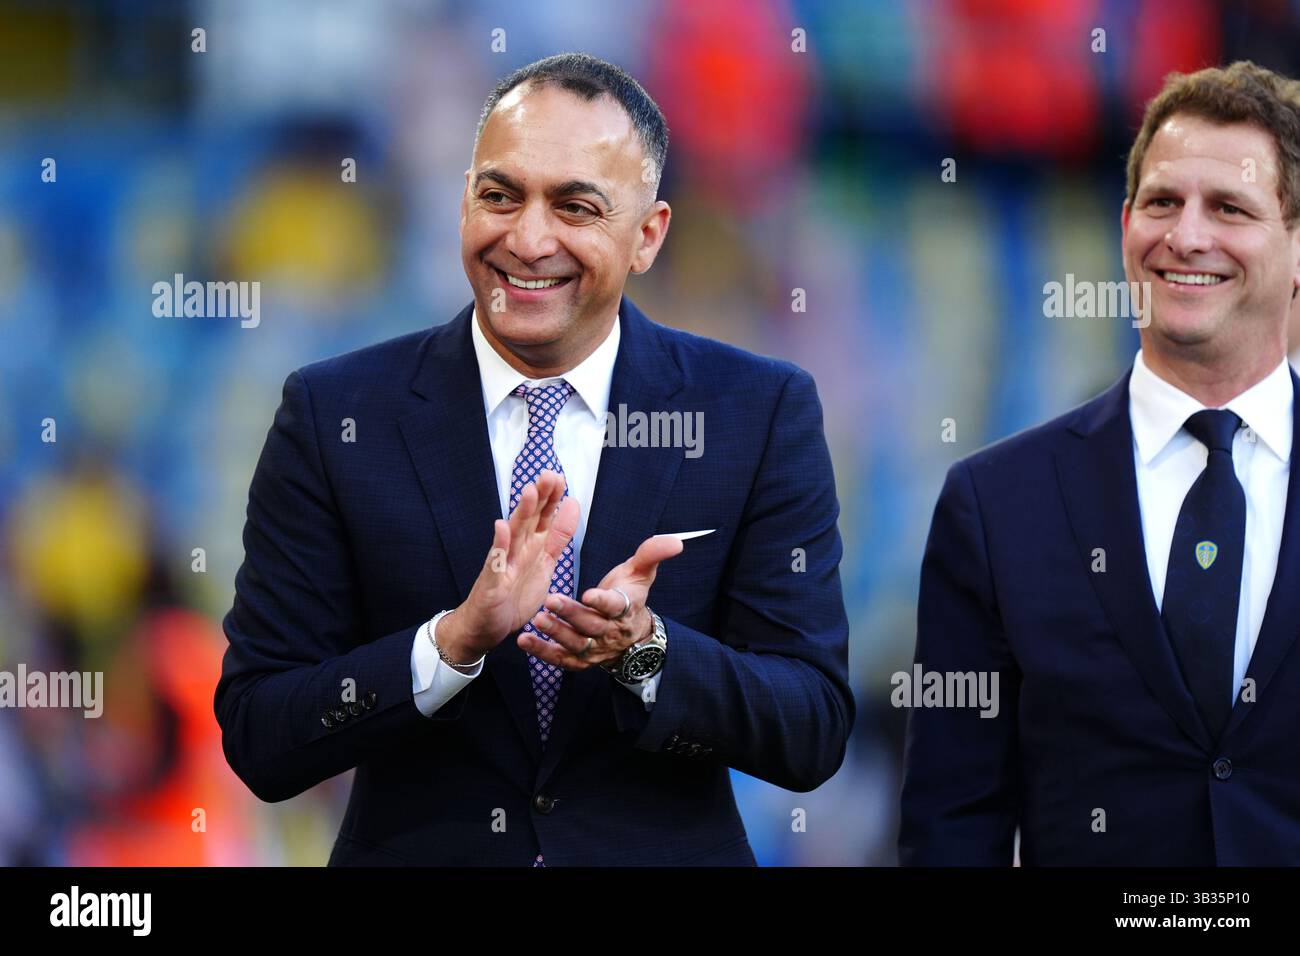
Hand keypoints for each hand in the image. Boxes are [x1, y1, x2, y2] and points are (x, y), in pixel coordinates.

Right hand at [440, 470, 578, 662]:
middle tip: (549, 475)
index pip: (544, 517)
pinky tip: (500, 527)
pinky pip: (495, 563)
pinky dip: (498, 546)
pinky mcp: (491, 583)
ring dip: (521, 513)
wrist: (486, 626)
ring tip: (528, 492)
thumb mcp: (544, 564)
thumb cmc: (514, 594)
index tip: (560, 478)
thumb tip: (571, 504)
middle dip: (540, 497)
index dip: (552, 499)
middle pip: (530, 519)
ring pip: (513, 534)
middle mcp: (516, 550)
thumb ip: (557, 537)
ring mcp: (502, 565)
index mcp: (532, 547)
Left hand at [518, 533, 682, 670]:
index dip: (603, 602)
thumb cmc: (630, 595)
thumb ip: (651, 554)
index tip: (589, 594)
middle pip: (591, 625)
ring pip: (576, 644)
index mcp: (626, 608)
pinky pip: (562, 659)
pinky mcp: (580, 660)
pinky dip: (543, 652)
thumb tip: (676, 541)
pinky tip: (524, 641)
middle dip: (571, 614)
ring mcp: (596, 648)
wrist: (631, 634)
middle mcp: (611, 632)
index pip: (616, 606)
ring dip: (556, 633)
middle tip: (550, 600)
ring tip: (537, 619)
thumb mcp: (640, 572)